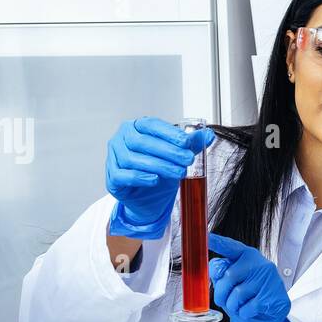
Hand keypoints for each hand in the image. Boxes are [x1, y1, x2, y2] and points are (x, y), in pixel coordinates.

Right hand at [106, 117, 212, 237]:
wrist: (146, 196)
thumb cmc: (158, 169)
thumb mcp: (176, 154)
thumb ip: (191, 143)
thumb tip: (209, 135)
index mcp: (136, 127)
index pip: (151, 125)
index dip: (169, 133)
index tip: (187, 142)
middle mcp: (121, 139)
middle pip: (142, 142)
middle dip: (168, 151)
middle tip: (188, 160)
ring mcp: (113, 157)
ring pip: (133, 159)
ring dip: (159, 166)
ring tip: (179, 173)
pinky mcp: (112, 177)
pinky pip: (123, 175)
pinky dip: (140, 177)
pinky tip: (155, 180)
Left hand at [208, 233, 299, 321]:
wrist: (265, 320)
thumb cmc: (245, 299)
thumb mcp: (230, 284)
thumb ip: (220, 274)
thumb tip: (215, 270)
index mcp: (247, 256)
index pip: (230, 247)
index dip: (218, 242)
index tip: (206, 236)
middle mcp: (260, 263)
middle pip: (228, 276)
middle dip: (221, 293)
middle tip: (224, 301)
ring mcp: (269, 278)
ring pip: (237, 294)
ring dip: (233, 306)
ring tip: (239, 307)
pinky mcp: (274, 295)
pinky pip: (248, 307)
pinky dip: (244, 313)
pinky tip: (250, 311)